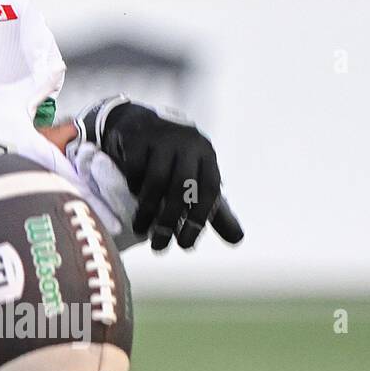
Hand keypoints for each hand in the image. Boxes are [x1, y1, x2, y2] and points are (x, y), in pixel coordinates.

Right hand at [73, 96, 243, 249]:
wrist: (141, 125)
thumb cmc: (173, 160)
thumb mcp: (196, 180)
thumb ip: (215, 210)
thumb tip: (237, 240)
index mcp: (207, 155)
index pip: (209, 189)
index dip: (199, 219)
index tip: (185, 244)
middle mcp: (188, 143)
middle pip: (182, 187)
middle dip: (170, 220)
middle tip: (159, 246)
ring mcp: (162, 138)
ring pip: (157, 179)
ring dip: (148, 209)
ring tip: (140, 228)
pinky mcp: (137, 137)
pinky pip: (135, 168)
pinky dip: (133, 186)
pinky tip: (131, 197)